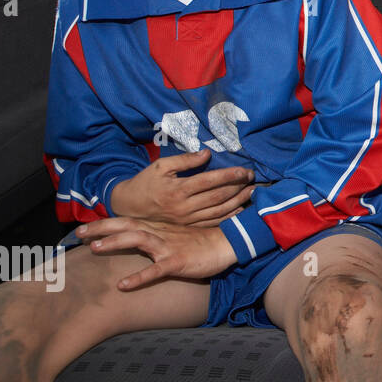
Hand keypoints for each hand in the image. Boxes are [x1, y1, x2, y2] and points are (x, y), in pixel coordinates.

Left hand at [77, 217, 238, 289]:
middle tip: (78, 233)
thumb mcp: (174, 235)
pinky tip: (123, 285)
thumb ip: (155, 236)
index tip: (82, 229)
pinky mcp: (178, 262)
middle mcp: (160, 234)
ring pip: (138, 240)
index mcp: (158, 228)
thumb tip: (135, 240)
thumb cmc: (200, 242)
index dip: (103, 224)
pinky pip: (156, 270)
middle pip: (127, 225)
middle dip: (101, 228)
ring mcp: (168, 247)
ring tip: (94, 249)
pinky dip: (139, 277)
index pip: (126, 221)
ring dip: (115, 242)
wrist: (227, 244)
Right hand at [109, 149, 254, 225]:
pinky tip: (240, 209)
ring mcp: (187, 220)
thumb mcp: (161, 166)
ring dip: (238, 201)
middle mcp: (184, 207)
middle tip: (252, 178)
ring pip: (219, 211)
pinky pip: (212, 223)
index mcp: (178, 189)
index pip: (210, 181)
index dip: (229, 175)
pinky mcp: (188, 227)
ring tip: (252, 192)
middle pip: (218, 196)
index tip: (245, 170)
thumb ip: (185, 160)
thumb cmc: (146, 182)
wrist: (129, 207)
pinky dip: (229, 217)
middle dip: (238, 187)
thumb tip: (207, 154)